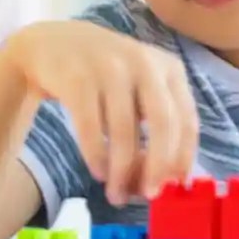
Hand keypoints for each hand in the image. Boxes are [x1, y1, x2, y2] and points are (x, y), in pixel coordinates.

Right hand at [6, 21, 198, 204]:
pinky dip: (96, 155)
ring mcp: (110, 68)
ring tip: (115, 193)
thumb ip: (156, 122)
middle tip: (148, 195)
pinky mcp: (78, 78)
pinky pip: (91, 127)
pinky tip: (98, 172)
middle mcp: (144, 63)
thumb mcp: (140, 86)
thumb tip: (164, 179)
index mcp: (169, 68)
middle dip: (157, 165)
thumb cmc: (104, 74)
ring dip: (121, 169)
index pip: (186, 119)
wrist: (51, 43)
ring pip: (124, 130)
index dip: (182, 157)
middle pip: (162, 123)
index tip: (175, 187)